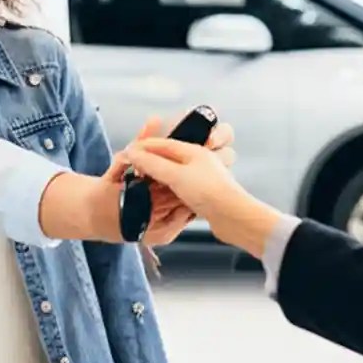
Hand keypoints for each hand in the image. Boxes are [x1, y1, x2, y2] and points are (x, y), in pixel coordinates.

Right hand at [122, 134, 282, 257]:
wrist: (234, 217)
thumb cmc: (210, 193)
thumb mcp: (176, 176)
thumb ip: (153, 164)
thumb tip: (133, 154)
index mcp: (194, 151)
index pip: (162, 144)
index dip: (143, 148)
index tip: (128, 153)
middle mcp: (199, 161)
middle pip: (169, 156)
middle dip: (152, 160)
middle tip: (135, 167)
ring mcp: (202, 177)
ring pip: (175, 171)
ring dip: (161, 175)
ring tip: (146, 180)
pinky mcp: (204, 193)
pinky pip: (181, 186)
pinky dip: (170, 188)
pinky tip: (162, 195)